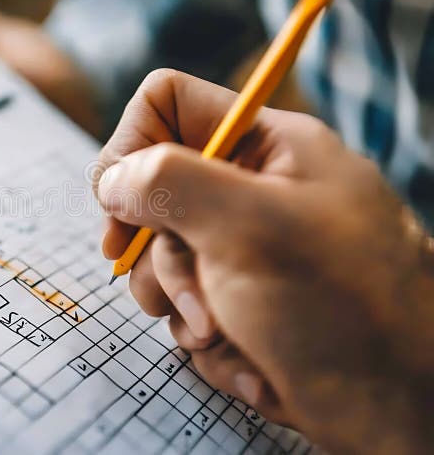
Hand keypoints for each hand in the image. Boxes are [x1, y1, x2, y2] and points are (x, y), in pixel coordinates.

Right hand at [94, 69, 433, 452]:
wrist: (407, 411)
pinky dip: (208, 340)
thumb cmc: (343, 307)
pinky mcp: (245, 301)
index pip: (168, 105)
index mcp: (266, 147)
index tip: (119, 207)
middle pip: (155, 193)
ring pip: (164, 259)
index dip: (132, 147)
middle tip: (191, 291)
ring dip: (182, 305)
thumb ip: (168, 182)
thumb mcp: (247, 227)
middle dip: (161, 254)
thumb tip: (113, 179)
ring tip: (223, 332)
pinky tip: (250, 360)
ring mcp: (248, 249)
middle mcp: (254, 191)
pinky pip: (188, 307)